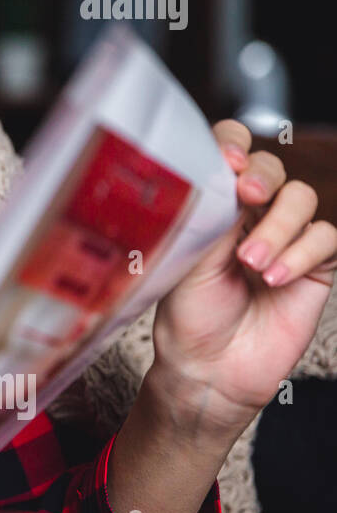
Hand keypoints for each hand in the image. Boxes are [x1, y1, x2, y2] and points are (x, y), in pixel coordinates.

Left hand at [149, 119, 336, 437]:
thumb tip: (230, 173)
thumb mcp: (188, 257)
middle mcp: (251, 215)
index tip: (228, 160)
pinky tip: (277, 278)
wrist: (210, 368)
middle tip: (249, 194)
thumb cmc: (188, 315)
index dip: (234, 144)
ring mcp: (286, 238)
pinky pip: (327, 238)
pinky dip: (303, 252)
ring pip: (302, 199)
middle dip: (263, 175)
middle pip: (273, 168)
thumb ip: (213, 214)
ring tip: (252, 264)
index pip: (230, 153)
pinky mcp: (317, 267)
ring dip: (278, 226)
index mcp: (213, 204)